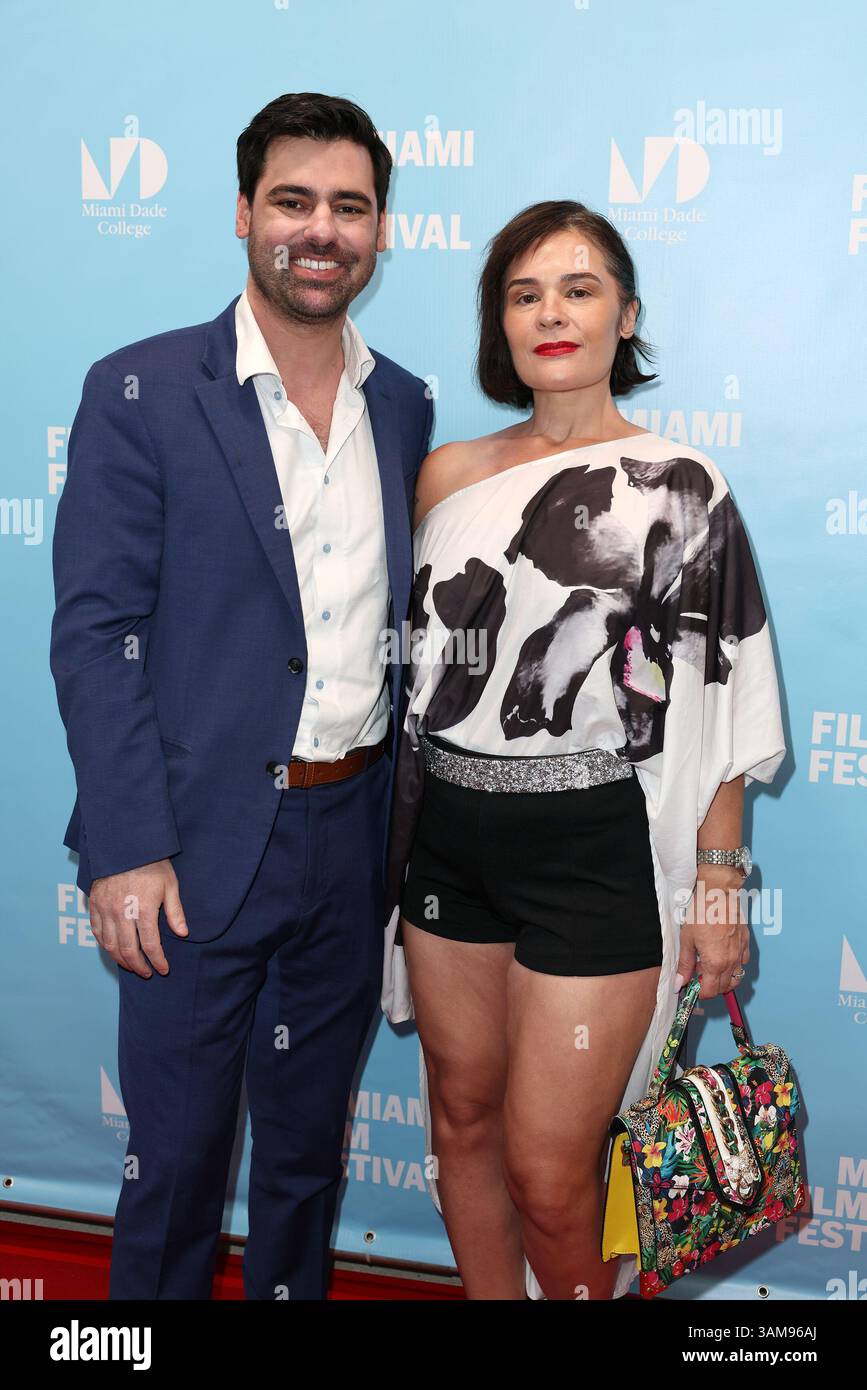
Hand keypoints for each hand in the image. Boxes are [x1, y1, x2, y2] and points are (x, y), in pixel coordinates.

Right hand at [88, 859, 187, 977]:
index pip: (150, 945)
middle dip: (139, 966)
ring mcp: (105, 909)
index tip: (163, 969)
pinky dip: (105, 945)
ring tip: (131, 966)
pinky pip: (97, 932)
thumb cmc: (152, 864)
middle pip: (128, 950)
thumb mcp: (170, 885)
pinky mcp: (94, 904)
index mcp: (143, 909)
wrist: (125, 845)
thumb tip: (183, 933)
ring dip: (120, 960)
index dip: (157, 961)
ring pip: (110, 945)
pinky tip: (113, 950)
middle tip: (147, 973)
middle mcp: (122, 912)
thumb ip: (175, 912)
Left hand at [675, 865, 749, 999]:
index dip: (700, 992)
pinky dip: (734, 966)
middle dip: (711, 986)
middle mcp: (731, 962)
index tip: (692, 986)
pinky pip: (742, 963)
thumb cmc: (701, 914)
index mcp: (714, 963)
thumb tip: (679, 983)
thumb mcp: (686, 940)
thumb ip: (684, 964)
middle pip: (724, 988)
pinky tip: (723, 955)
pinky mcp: (746, 944)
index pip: (710, 992)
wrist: (719, 894)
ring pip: (736, 978)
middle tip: (699, 974)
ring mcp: (740, 953)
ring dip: (724, 979)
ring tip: (711, 967)